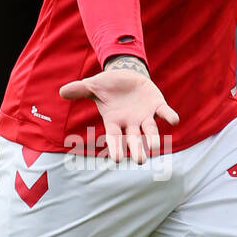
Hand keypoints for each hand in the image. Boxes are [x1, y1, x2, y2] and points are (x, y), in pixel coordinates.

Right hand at [59, 58, 178, 162]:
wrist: (127, 76)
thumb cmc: (108, 86)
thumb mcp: (93, 86)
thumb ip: (80, 90)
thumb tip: (62, 91)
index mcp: (114, 122)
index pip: (114, 138)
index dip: (115, 147)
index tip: (116, 160)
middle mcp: (130, 123)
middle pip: (133, 139)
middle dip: (136, 149)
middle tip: (140, 161)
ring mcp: (145, 116)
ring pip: (150, 131)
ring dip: (153, 139)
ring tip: (155, 147)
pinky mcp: (157, 105)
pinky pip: (164, 112)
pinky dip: (169, 116)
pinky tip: (174, 120)